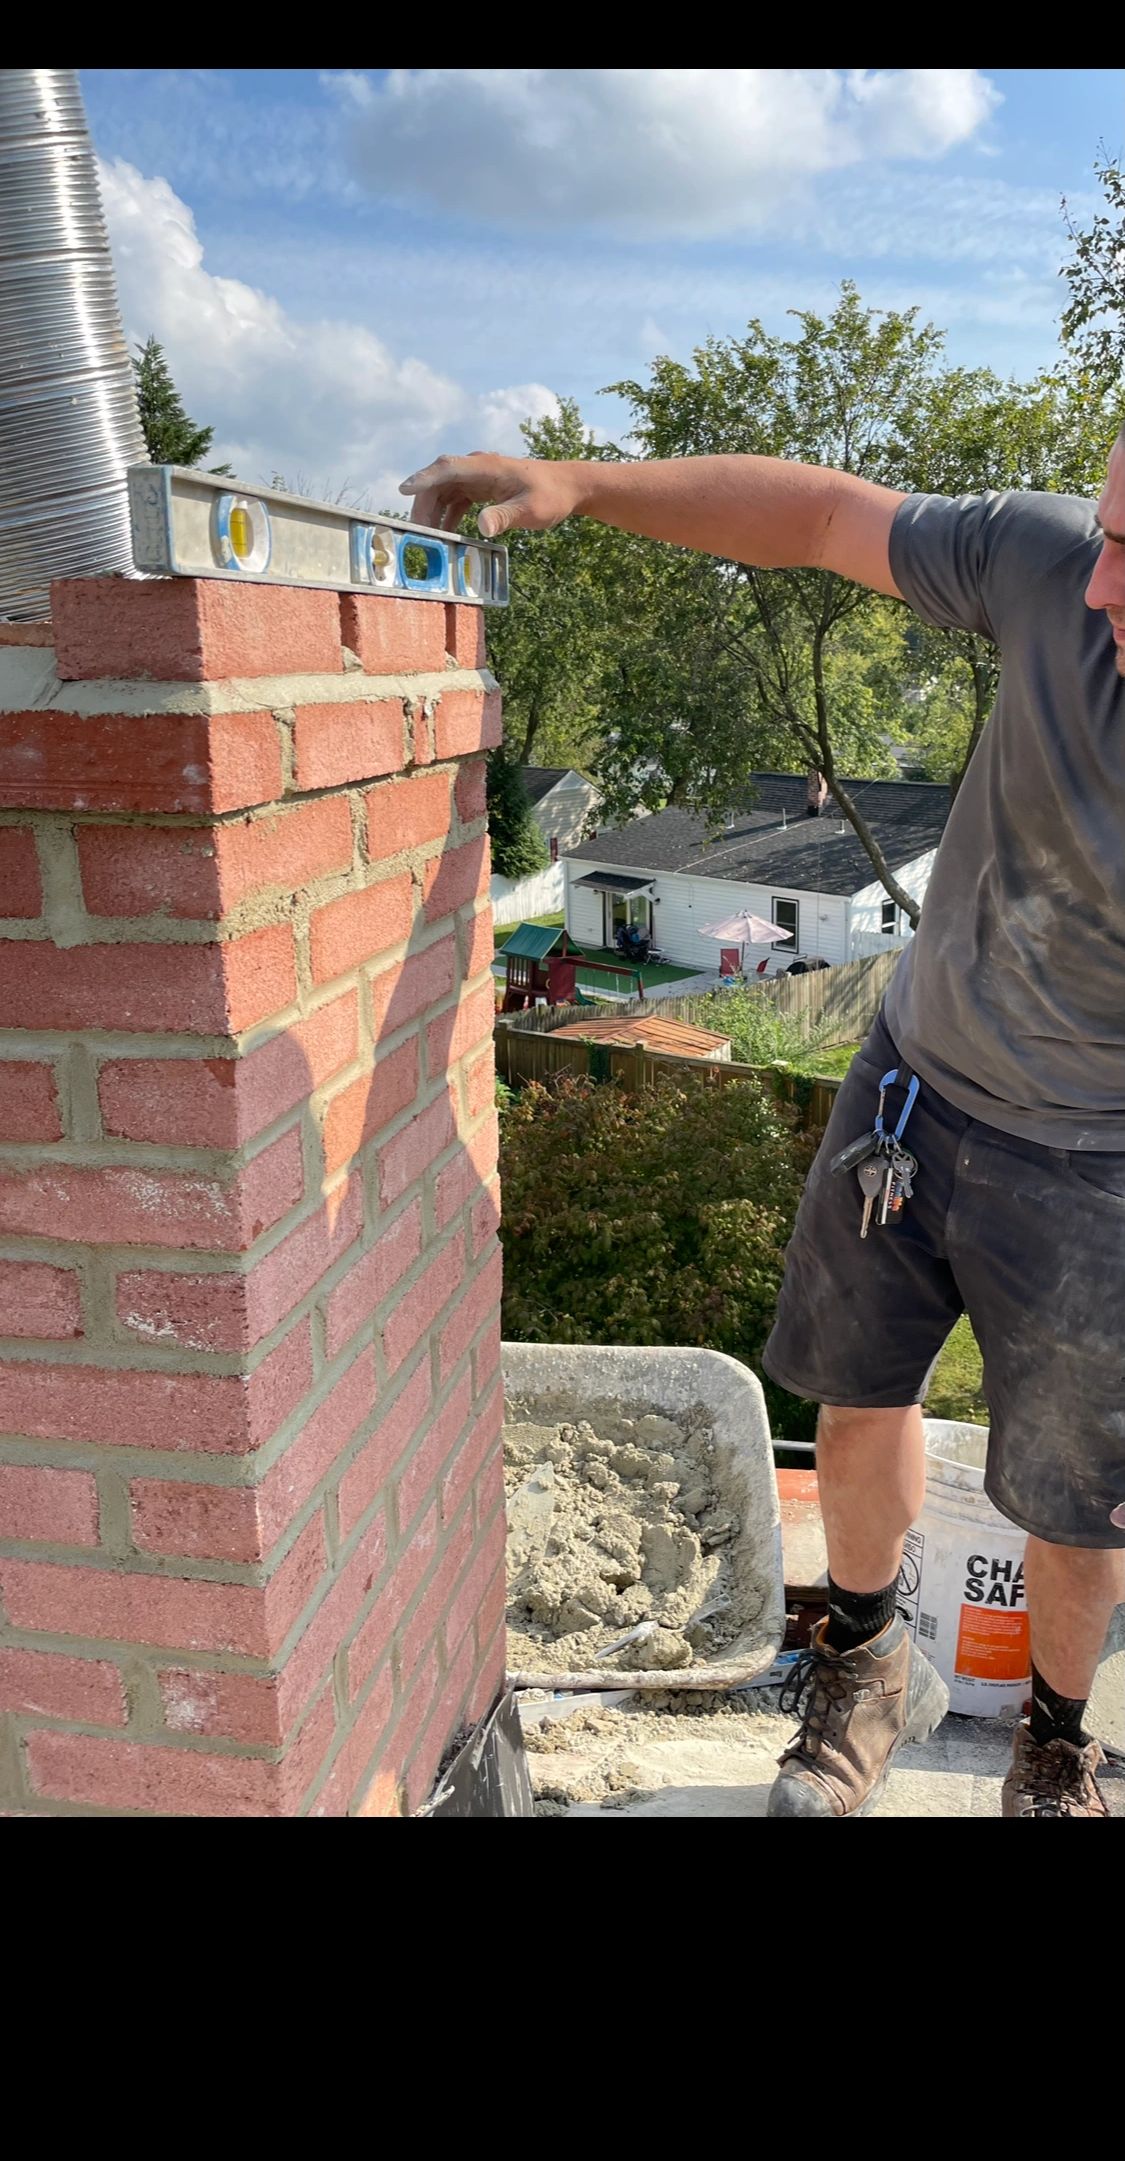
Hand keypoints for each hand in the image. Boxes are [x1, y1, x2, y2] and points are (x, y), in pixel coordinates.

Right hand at [399, 452, 581, 538]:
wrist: (568, 487)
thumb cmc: (551, 495)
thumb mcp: (531, 509)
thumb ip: (505, 516)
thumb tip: (482, 527)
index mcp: (486, 466)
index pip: (447, 468)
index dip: (424, 479)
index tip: (404, 489)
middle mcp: (477, 468)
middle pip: (439, 482)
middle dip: (424, 505)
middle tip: (417, 533)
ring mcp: (477, 478)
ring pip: (444, 492)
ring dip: (433, 514)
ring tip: (427, 539)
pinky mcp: (480, 489)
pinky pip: (455, 501)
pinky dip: (447, 518)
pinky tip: (445, 538)